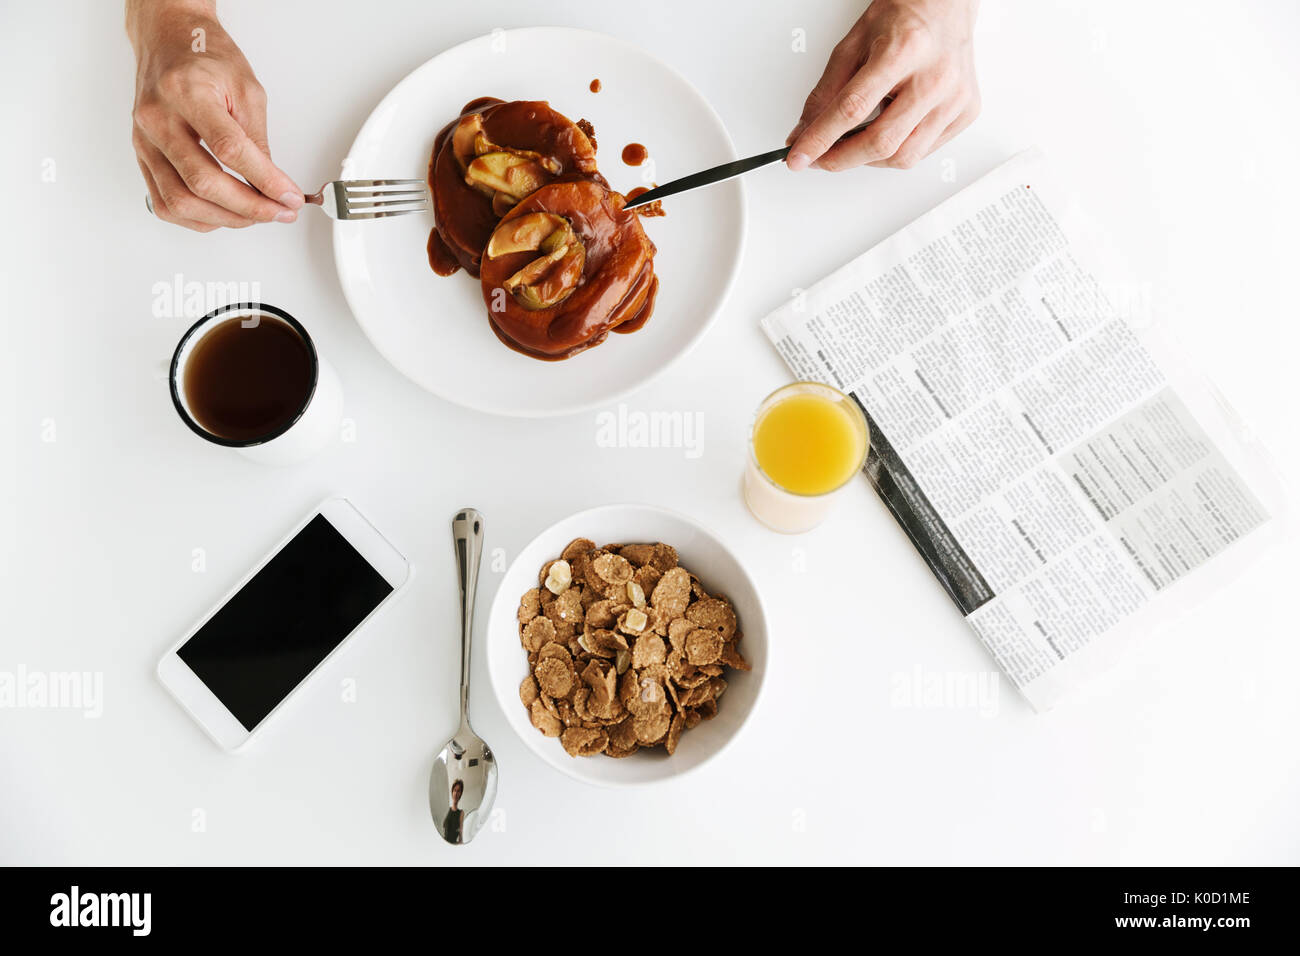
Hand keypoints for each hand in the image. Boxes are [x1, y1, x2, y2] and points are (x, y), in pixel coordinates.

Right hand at [126, 0, 301, 230]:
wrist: (168, 40)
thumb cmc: (205, 57)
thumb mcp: (246, 89)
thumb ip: (257, 139)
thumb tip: (273, 185)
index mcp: (186, 93)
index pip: (229, 150)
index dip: (265, 181)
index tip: (289, 197)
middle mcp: (158, 119)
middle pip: (203, 183)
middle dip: (250, 207)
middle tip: (279, 212)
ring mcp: (145, 140)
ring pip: (181, 201)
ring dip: (226, 218)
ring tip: (256, 216)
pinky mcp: (142, 156)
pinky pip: (164, 203)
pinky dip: (198, 218)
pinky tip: (224, 215)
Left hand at [787, 0, 979, 171]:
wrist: (945, 3)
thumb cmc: (903, 17)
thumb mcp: (853, 45)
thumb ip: (825, 92)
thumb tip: (804, 133)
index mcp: (904, 50)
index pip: (853, 109)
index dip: (820, 139)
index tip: (798, 157)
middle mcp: (936, 76)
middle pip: (881, 142)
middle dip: (841, 159)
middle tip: (819, 158)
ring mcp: (956, 97)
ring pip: (904, 157)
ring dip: (869, 159)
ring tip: (855, 141)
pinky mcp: (966, 111)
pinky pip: (924, 151)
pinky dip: (896, 151)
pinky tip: (887, 129)